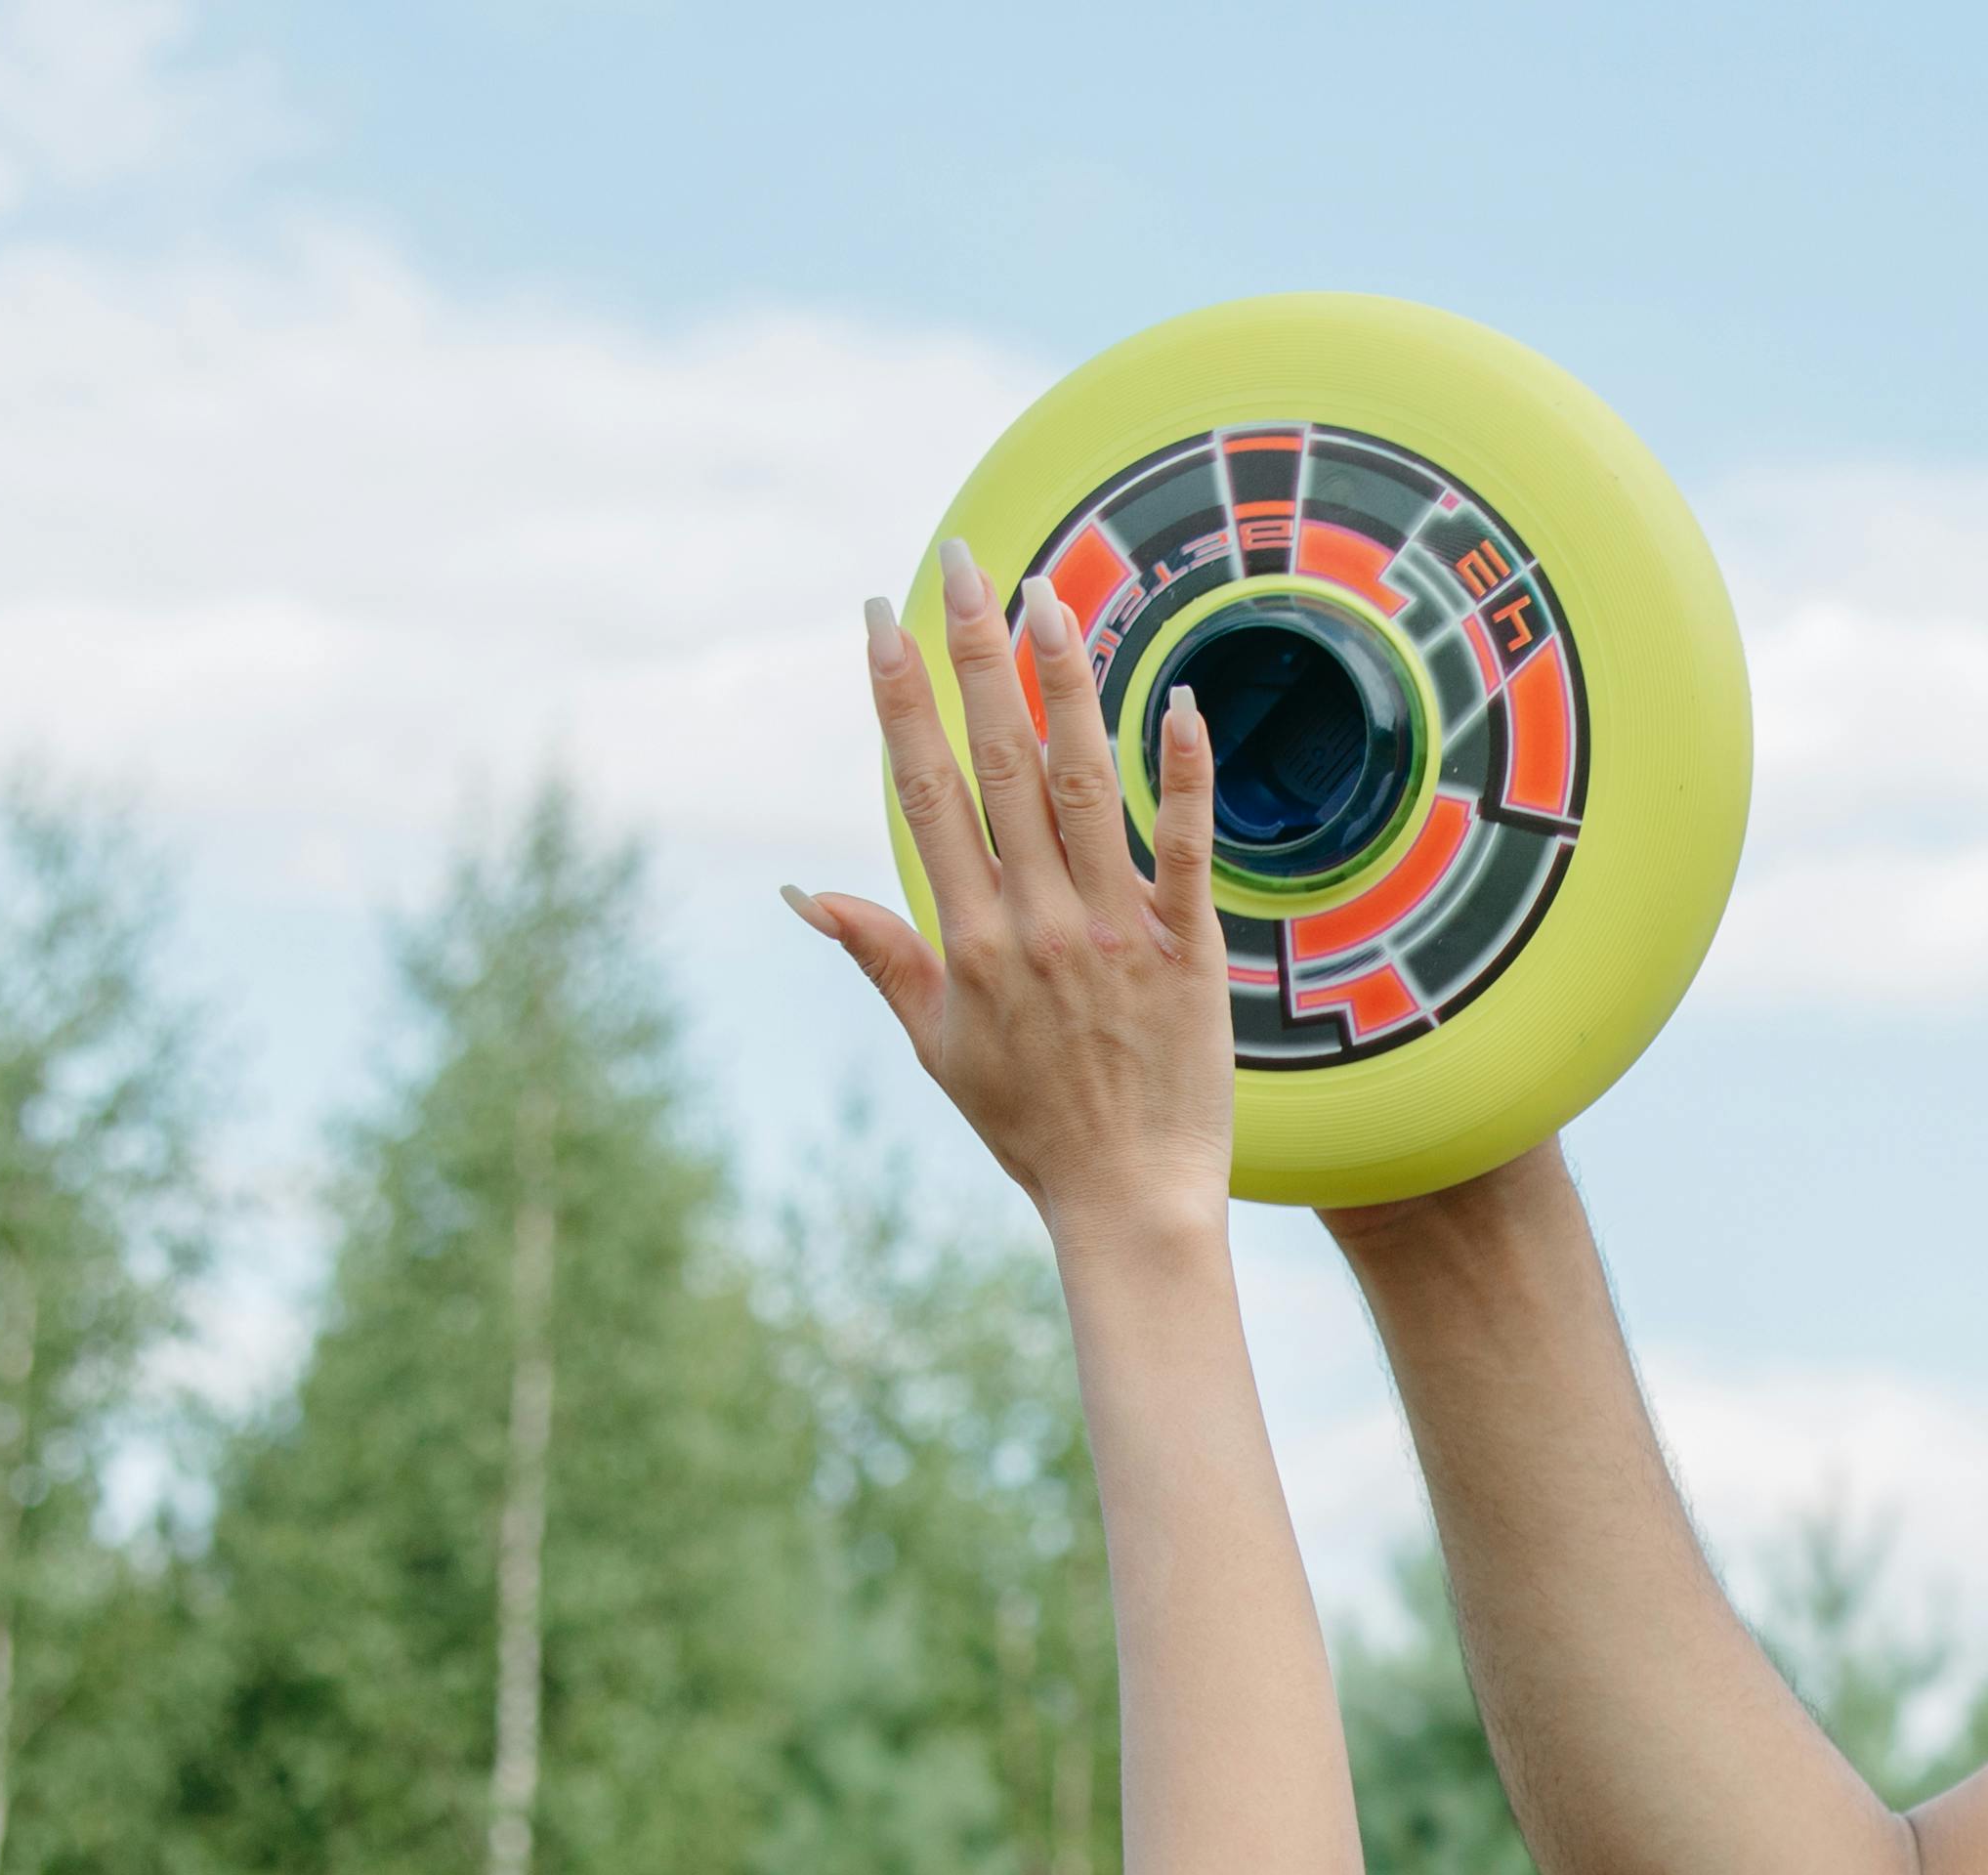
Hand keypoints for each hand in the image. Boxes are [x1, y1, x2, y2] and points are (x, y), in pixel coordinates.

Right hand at [791, 550, 1229, 1238]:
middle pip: (999, 761)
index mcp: (967, 939)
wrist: (1129, 1200)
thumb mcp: (936, 1046)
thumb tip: (800, 890)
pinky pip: (1187, 842)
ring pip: (1086, 781)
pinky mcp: (1187, 947)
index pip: (925, 788)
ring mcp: (1113, 929)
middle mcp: (1035, 921)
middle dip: (973, 652)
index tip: (881, 616)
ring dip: (1065, 682)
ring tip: (1050, 595)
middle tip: (962, 561)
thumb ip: (879, 954)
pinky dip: (1185, 769)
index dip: (900, 696)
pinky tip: (1179, 694)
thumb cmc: (1031, 1127)